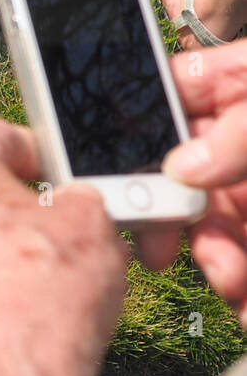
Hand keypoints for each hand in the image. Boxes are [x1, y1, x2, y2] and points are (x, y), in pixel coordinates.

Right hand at [135, 40, 246, 318]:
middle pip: (189, 183)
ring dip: (224, 265)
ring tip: (237, 291)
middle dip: (190, 230)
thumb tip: (181, 170)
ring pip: (224, 230)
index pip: (167, 107)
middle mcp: (241, 136)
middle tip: (194, 262)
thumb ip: (241, 135)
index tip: (138, 198)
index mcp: (236, 84)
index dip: (142, 151)